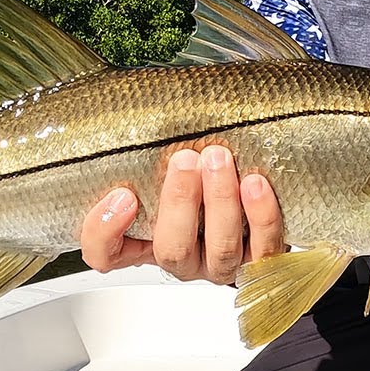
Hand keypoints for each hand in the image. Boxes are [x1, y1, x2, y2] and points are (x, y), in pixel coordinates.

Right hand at [79, 145, 284, 283]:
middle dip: (180, 203)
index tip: (123, 195)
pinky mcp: (260, 258)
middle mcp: (182, 258)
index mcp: (144, 242)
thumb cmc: (198, 173)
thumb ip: (144, 151)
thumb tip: (140, 106)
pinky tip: (255, 183)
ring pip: (219, 249)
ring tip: (218, 158)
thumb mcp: (161, 163)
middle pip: (172, 250)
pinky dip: (261, 215)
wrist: (252, 189)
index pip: (105, 254)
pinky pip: (264, 247)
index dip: (105, 231)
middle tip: (185, 160)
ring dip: (220, 201)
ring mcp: (221, 264)